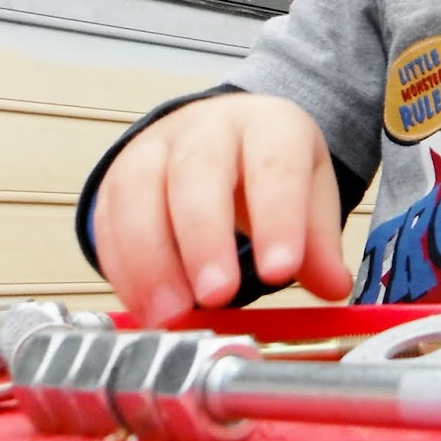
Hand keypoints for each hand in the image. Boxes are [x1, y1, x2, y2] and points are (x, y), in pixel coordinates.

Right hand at [93, 92, 352, 326]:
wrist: (222, 130)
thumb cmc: (268, 168)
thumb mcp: (308, 192)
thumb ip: (317, 243)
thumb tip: (332, 288)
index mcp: (268, 125)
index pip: (275, 165)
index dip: (278, 218)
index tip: (280, 271)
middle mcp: (206, 128)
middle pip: (198, 173)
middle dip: (205, 239)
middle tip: (217, 296)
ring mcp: (155, 149)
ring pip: (140, 192)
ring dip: (152, 260)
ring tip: (173, 314)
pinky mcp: (117, 179)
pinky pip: (108, 220)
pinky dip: (123, 269)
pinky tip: (144, 306)